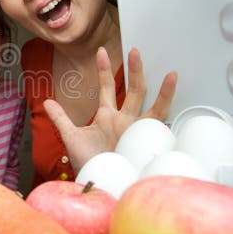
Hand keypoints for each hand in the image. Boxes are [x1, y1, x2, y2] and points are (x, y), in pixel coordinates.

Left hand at [44, 47, 176, 173]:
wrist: (96, 182)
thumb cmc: (87, 162)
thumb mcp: (71, 137)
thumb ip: (61, 118)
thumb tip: (47, 101)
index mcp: (107, 116)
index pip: (108, 87)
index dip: (105, 70)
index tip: (101, 51)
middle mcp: (125, 120)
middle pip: (134, 91)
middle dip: (135, 71)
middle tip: (135, 51)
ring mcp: (137, 131)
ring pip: (154, 107)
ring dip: (163, 92)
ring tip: (171, 74)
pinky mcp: (147, 145)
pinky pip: (163, 131)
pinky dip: (173, 122)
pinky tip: (185, 118)